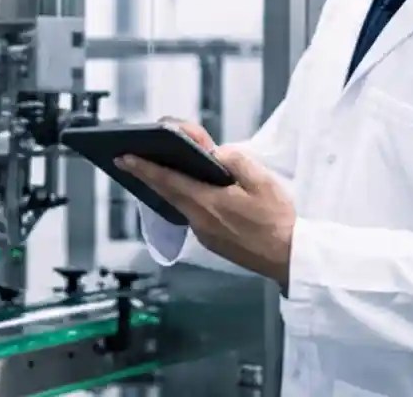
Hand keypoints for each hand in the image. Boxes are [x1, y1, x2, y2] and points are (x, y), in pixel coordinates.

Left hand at [116, 121, 294, 287]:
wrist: (289, 257)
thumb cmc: (277, 219)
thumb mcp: (261, 180)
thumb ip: (235, 160)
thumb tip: (215, 154)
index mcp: (209, 202)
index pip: (168, 180)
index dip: (144, 168)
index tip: (124, 158)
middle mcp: (200, 220)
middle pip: (167, 193)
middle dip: (146, 175)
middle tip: (128, 160)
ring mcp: (204, 234)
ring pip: (178, 204)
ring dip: (166, 187)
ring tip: (157, 170)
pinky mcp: (211, 242)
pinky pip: (191, 215)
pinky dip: (184, 200)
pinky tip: (188, 191)